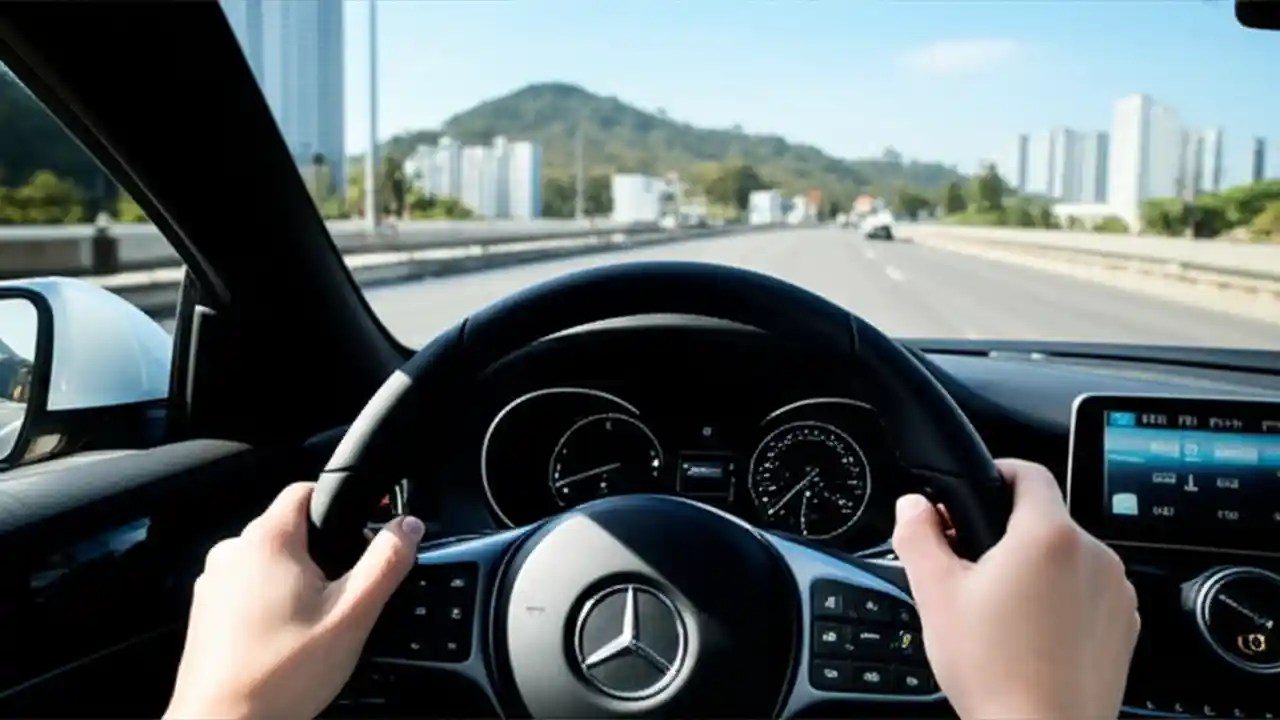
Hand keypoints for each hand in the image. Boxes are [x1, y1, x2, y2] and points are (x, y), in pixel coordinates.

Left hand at [165, 482, 424, 718]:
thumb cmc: (280, 675)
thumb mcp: (352, 615)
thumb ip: (385, 563)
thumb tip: (407, 528)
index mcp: (267, 540)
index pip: (306, 490)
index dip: (340, 504)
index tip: (360, 530)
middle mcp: (232, 553)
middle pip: (291, 530)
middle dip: (322, 554)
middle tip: (341, 596)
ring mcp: (213, 583)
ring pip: (269, 563)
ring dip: (295, 583)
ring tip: (312, 625)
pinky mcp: (206, 612)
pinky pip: (248, 590)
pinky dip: (269, 605)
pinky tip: (285, 639)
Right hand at [892, 459, 1138, 719]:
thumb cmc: (995, 671)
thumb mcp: (935, 594)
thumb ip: (918, 535)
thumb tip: (914, 506)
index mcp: (1048, 535)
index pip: (1029, 472)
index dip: (996, 473)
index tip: (976, 493)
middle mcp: (1093, 555)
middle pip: (1045, 520)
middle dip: (1007, 536)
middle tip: (973, 572)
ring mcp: (1115, 592)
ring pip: (1067, 558)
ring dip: (1037, 570)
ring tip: (1002, 613)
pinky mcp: (1123, 625)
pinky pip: (1088, 593)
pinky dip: (1062, 602)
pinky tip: (1032, 635)